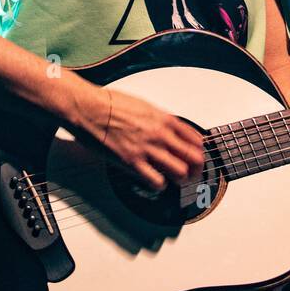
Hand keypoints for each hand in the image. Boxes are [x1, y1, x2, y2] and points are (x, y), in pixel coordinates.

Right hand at [87, 88, 204, 191]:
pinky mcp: (132, 162)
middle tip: (193, 175)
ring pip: (180, 173)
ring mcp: (147, 149)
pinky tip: (155, 183)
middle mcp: (160, 134)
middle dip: (197, 169)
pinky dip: (159, 186)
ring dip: (179, 179)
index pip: (196, 139)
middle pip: (194, 158)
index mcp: (165, 119)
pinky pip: (156, 182)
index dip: (200, 152)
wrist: (88, 107)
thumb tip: (169, 130)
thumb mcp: (144, 106)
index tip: (198, 158)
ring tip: (174, 181)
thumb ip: (160, 120)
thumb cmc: (111, 104)